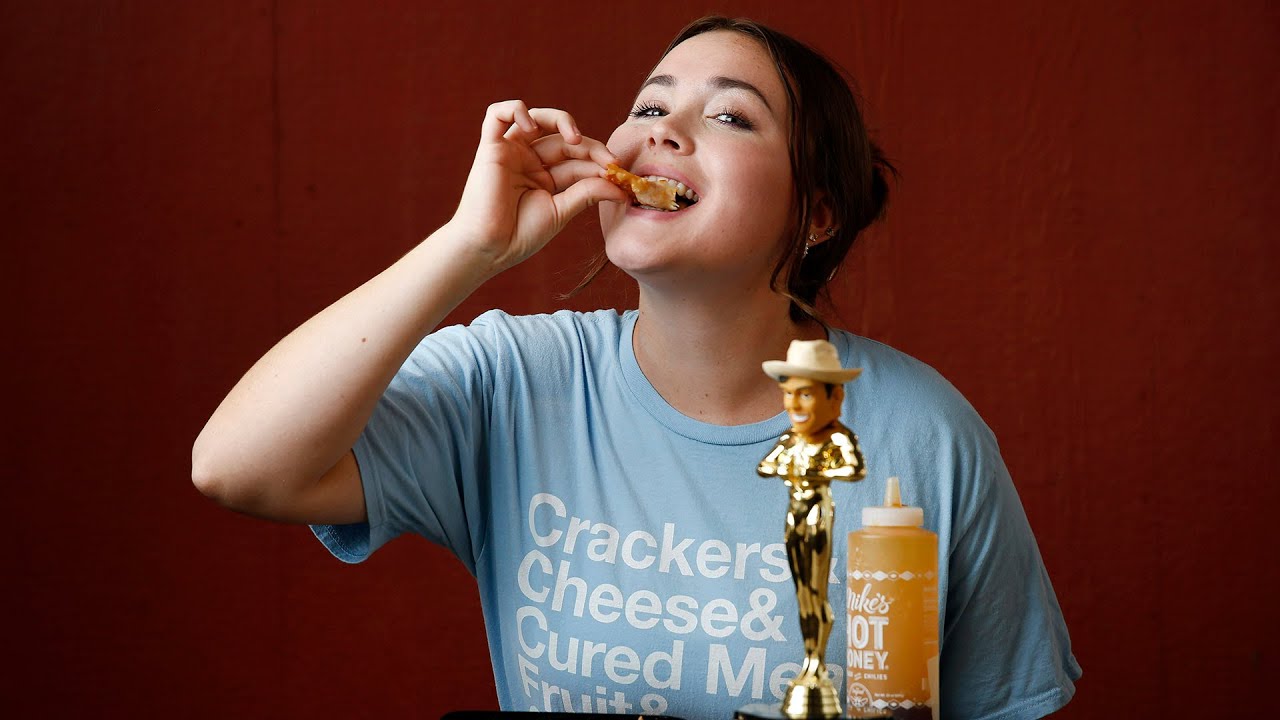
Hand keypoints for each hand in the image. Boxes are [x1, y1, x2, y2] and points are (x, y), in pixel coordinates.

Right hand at [446, 100, 627, 274]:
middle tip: (610, 162)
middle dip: (590, 147)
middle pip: (564, 138)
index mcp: (545, 176)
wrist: (489, 248)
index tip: (620, 175)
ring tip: (575, 139)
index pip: (577, 159)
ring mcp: (510, 152)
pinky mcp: (490, 147)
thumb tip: (621, 188)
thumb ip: (588, 192)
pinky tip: (531, 127)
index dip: (599, 161)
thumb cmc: (520, 234)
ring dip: (562, 120)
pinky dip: (516, 110)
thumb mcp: (561, 211)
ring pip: (537, 117)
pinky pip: (497, 113)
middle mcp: (529, 160)